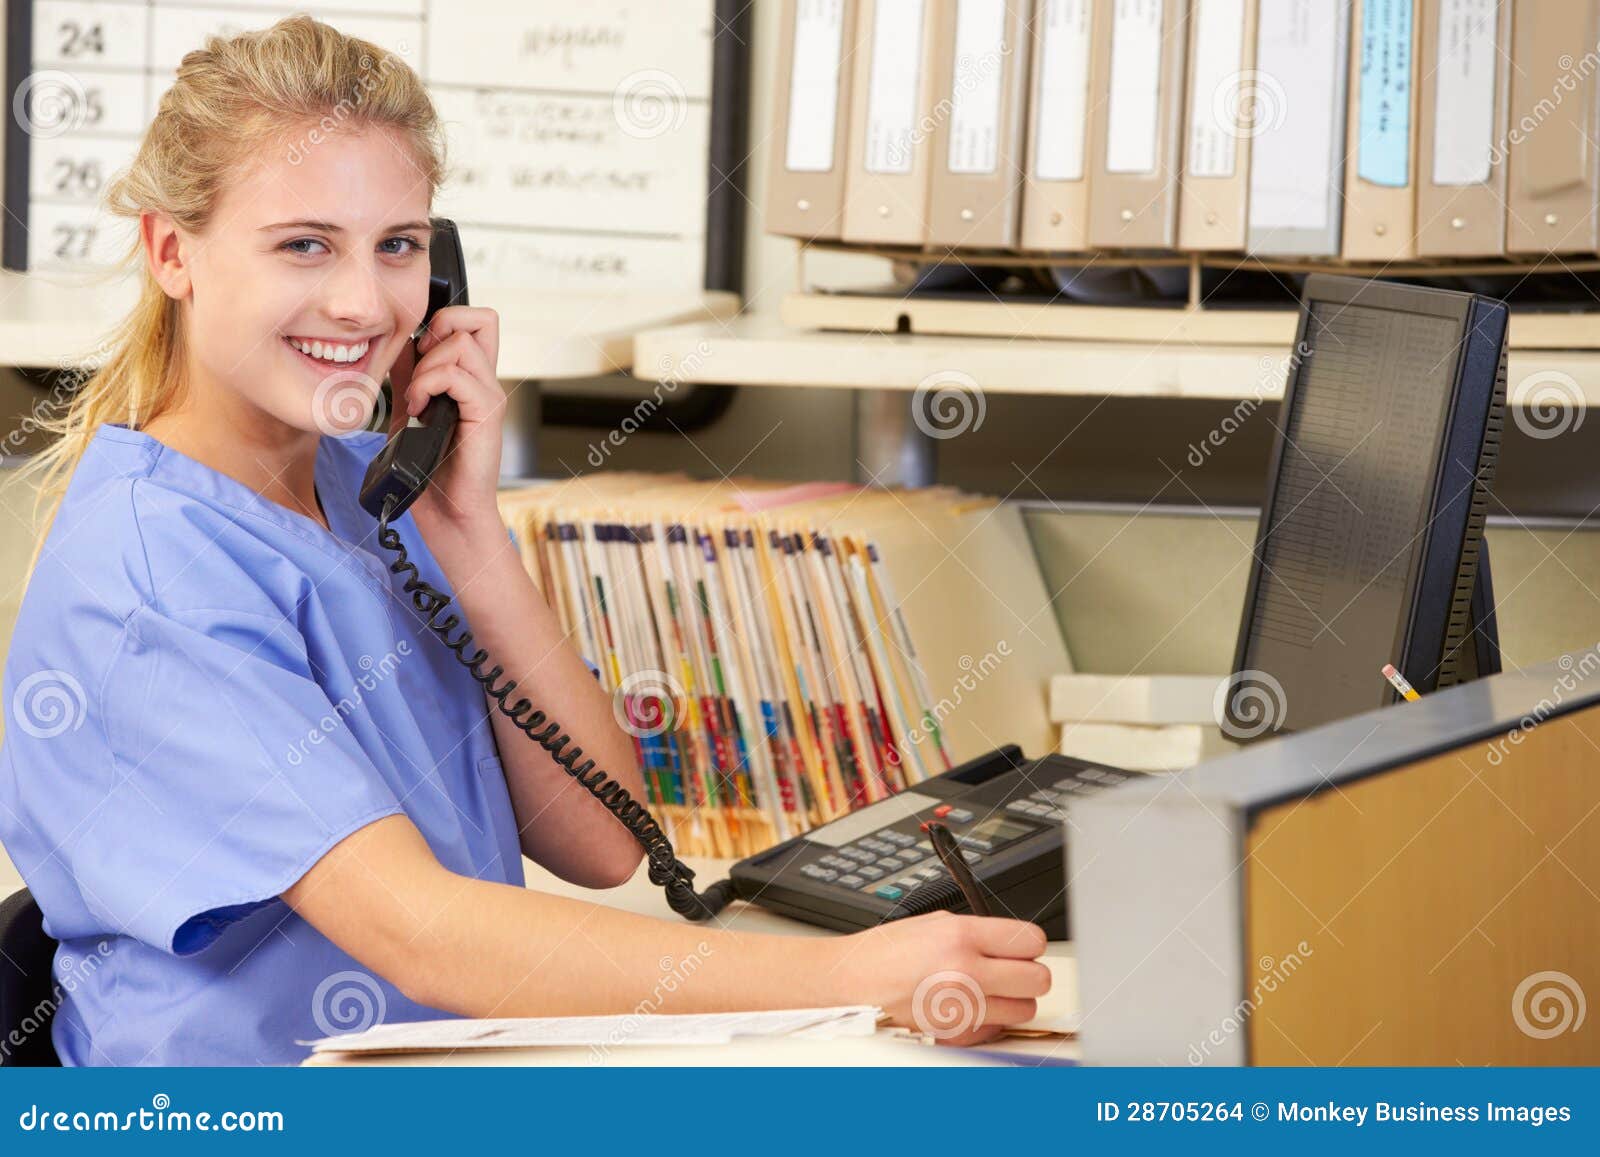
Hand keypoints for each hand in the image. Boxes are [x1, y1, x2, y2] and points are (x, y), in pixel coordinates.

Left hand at [387, 304, 505, 540]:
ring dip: (426, 366)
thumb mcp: (411, 412)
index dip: (444, 321)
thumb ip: (410, 377)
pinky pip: (455, 374)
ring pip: (461, 341)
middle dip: (438, 331)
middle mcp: (487, 383)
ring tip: (415, 398)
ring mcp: (490, 396)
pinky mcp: (486, 414)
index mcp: (473, 380)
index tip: (418, 352)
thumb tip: (399, 344)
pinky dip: (427, 384)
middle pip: (478, 318)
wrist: (449, 515)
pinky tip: (418, 409)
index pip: (474, 322)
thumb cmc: (433, 473)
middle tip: (421, 367)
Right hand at [824, 912, 1050, 1046]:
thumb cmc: (881, 955)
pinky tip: (968, 1009)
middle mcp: (966, 972)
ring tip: (988, 992)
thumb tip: (1009, 942)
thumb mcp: (932, 924)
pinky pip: (997, 1031)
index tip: (1021, 949)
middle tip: (1012, 972)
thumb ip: (976, 932)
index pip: (1031, 942)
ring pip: (1024, 1010)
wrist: (848, 987)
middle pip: (1038, 979)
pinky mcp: (956, 1035)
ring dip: (1012, 1002)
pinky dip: (990, 1022)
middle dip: (1028, 976)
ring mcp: (963, 1008)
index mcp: (961, 936)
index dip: (1029, 946)